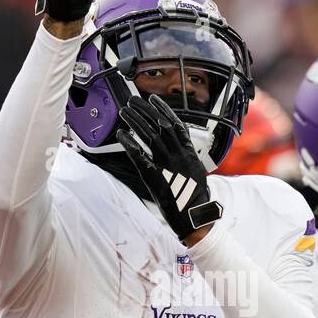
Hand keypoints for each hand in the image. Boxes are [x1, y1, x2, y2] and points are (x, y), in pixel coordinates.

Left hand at [116, 94, 222, 241]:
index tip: (154, 101)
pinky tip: (122, 135)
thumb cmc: (195, 197)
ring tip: (124, 112)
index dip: (163, 110)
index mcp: (188, 153)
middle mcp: (178, 155)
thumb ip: (187, 155)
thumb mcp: (196, 171)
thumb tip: (182, 142)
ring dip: (135, 121)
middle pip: (159, 125)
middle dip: (145, 111)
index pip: (175, 124)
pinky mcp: (154, 177)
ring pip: (149, 136)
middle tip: (133, 101)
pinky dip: (130, 144)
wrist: (195, 217)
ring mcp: (166, 165)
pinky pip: (139, 157)